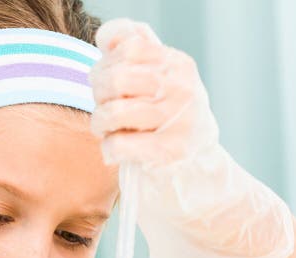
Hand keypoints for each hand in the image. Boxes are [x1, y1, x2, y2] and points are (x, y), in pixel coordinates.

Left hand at [88, 18, 294, 257]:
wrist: (197, 183)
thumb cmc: (166, 133)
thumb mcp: (158, 87)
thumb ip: (135, 56)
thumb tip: (107, 37)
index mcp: (178, 65)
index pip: (126, 45)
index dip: (106, 65)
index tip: (112, 88)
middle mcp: (182, 87)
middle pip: (113, 76)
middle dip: (98, 98)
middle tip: (107, 115)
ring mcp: (179, 121)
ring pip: (111, 112)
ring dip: (101, 127)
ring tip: (111, 135)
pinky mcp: (169, 154)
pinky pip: (117, 145)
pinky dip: (109, 152)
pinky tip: (117, 156)